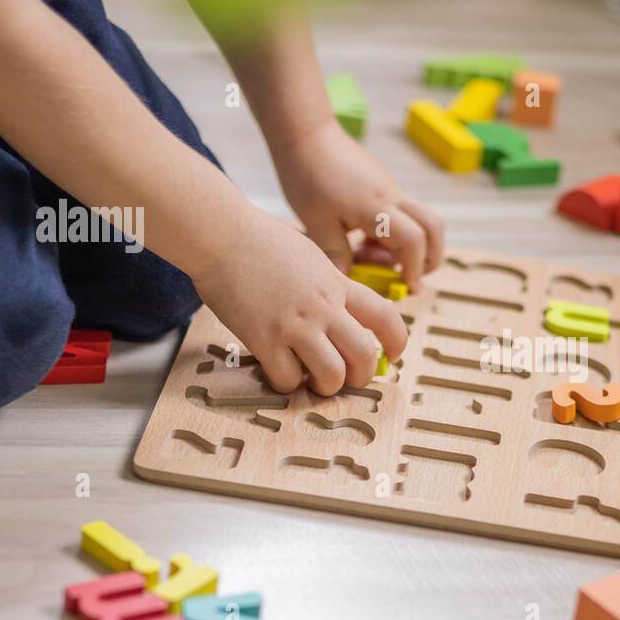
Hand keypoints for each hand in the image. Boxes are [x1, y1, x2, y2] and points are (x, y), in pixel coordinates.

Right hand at [193, 205, 407, 394]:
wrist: (221, 233)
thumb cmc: (259, 240)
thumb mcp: (310, 255)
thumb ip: (329, 283)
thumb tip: (340, 305)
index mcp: (338, 284)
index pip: (385, 316)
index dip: (398, 341)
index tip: (393, 355)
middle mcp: (323, 307)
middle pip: (364, 355)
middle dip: (361, 376)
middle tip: (347, 378)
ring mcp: (295, 324)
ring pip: (332, 375)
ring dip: (326, 386)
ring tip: (313, 382)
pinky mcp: (264, 339)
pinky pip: (287, 379)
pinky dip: (287, 384)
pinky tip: (280, 372)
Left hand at [276, 119, 443, 287]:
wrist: (305, 132)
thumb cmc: (307, 174)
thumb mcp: (316, 222)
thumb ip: (336, 255)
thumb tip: (347, 282)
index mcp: (377, 207)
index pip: (414, 242)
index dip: (415, 268)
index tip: (406, 286)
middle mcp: (392, 197)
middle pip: (434, 228)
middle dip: (431, 257)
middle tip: (412, 276)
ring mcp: (390, 189)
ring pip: (420, 220)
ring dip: (408, 246)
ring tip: (372, 257)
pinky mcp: (382, 185)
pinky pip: (401, 213)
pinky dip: (393, 233)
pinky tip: (362, 240)